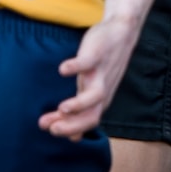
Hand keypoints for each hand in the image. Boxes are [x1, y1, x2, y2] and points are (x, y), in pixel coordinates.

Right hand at [38, 15, 140, 140]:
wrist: (122, 32)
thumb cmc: (103, 64)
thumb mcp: (91, 90)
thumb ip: (81, 112)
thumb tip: (73, 139)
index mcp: (100, 100)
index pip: (87, 122)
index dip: (69, 129)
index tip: (47, 129)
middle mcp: (102, 89)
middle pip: (93, 115)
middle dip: (73, 125)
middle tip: (52, 129)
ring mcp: (100, 72)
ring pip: (96, 94)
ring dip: (79, 104)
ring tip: (62, 108)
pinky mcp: (98, 53)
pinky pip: (88, 62)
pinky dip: (76, 66)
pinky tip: (62, 70)